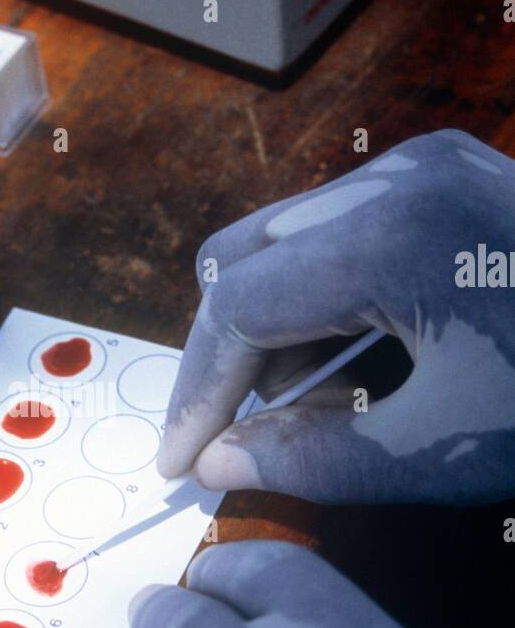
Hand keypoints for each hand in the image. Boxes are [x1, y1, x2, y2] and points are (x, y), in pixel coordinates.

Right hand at [158, 130, 514, 502]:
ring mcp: (422, 165)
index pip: (239, 308)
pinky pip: (338, 231)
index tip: (178, 459)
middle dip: (226, 355)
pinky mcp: (445, 173)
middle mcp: (394, 178)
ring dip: (272, 328)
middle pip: (246, 259)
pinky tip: (351, 363)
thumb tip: (218, 462)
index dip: (198, 392)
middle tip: (236, 437)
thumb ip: (317, 462)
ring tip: (299, 411)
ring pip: (285, 241)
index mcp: (390, 236)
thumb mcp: (450, 451)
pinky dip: (322, 300)